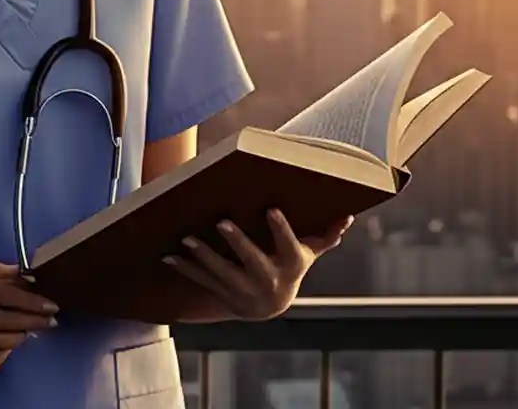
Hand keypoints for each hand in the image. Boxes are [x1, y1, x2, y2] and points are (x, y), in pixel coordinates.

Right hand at [0, 255, 58, 372]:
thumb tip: (28, 274)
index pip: (5, 295)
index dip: (32, 301)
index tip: (52, 305)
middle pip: (6, 321)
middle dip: (33, 322)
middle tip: (51, 321)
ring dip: (20, 337)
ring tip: (29, 330)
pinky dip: (2, 350)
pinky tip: (8, 342)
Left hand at [163, 209, 352, 320]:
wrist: (268, 308)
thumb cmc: (288, 268)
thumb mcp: (307, 255)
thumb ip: (323, 236)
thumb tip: (348, 217)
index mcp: (289, 265)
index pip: (288, 246)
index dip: (280, 229)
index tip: (270, 209)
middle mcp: (267, 280)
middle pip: (252, 261)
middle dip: (237, 243)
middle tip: (221, 222)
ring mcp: (243, 290)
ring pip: (221, 273)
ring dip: (203, 256)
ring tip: (187, 239)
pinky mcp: (222, 294)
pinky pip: (201, 281)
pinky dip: (185, 269)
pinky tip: (169, 255)